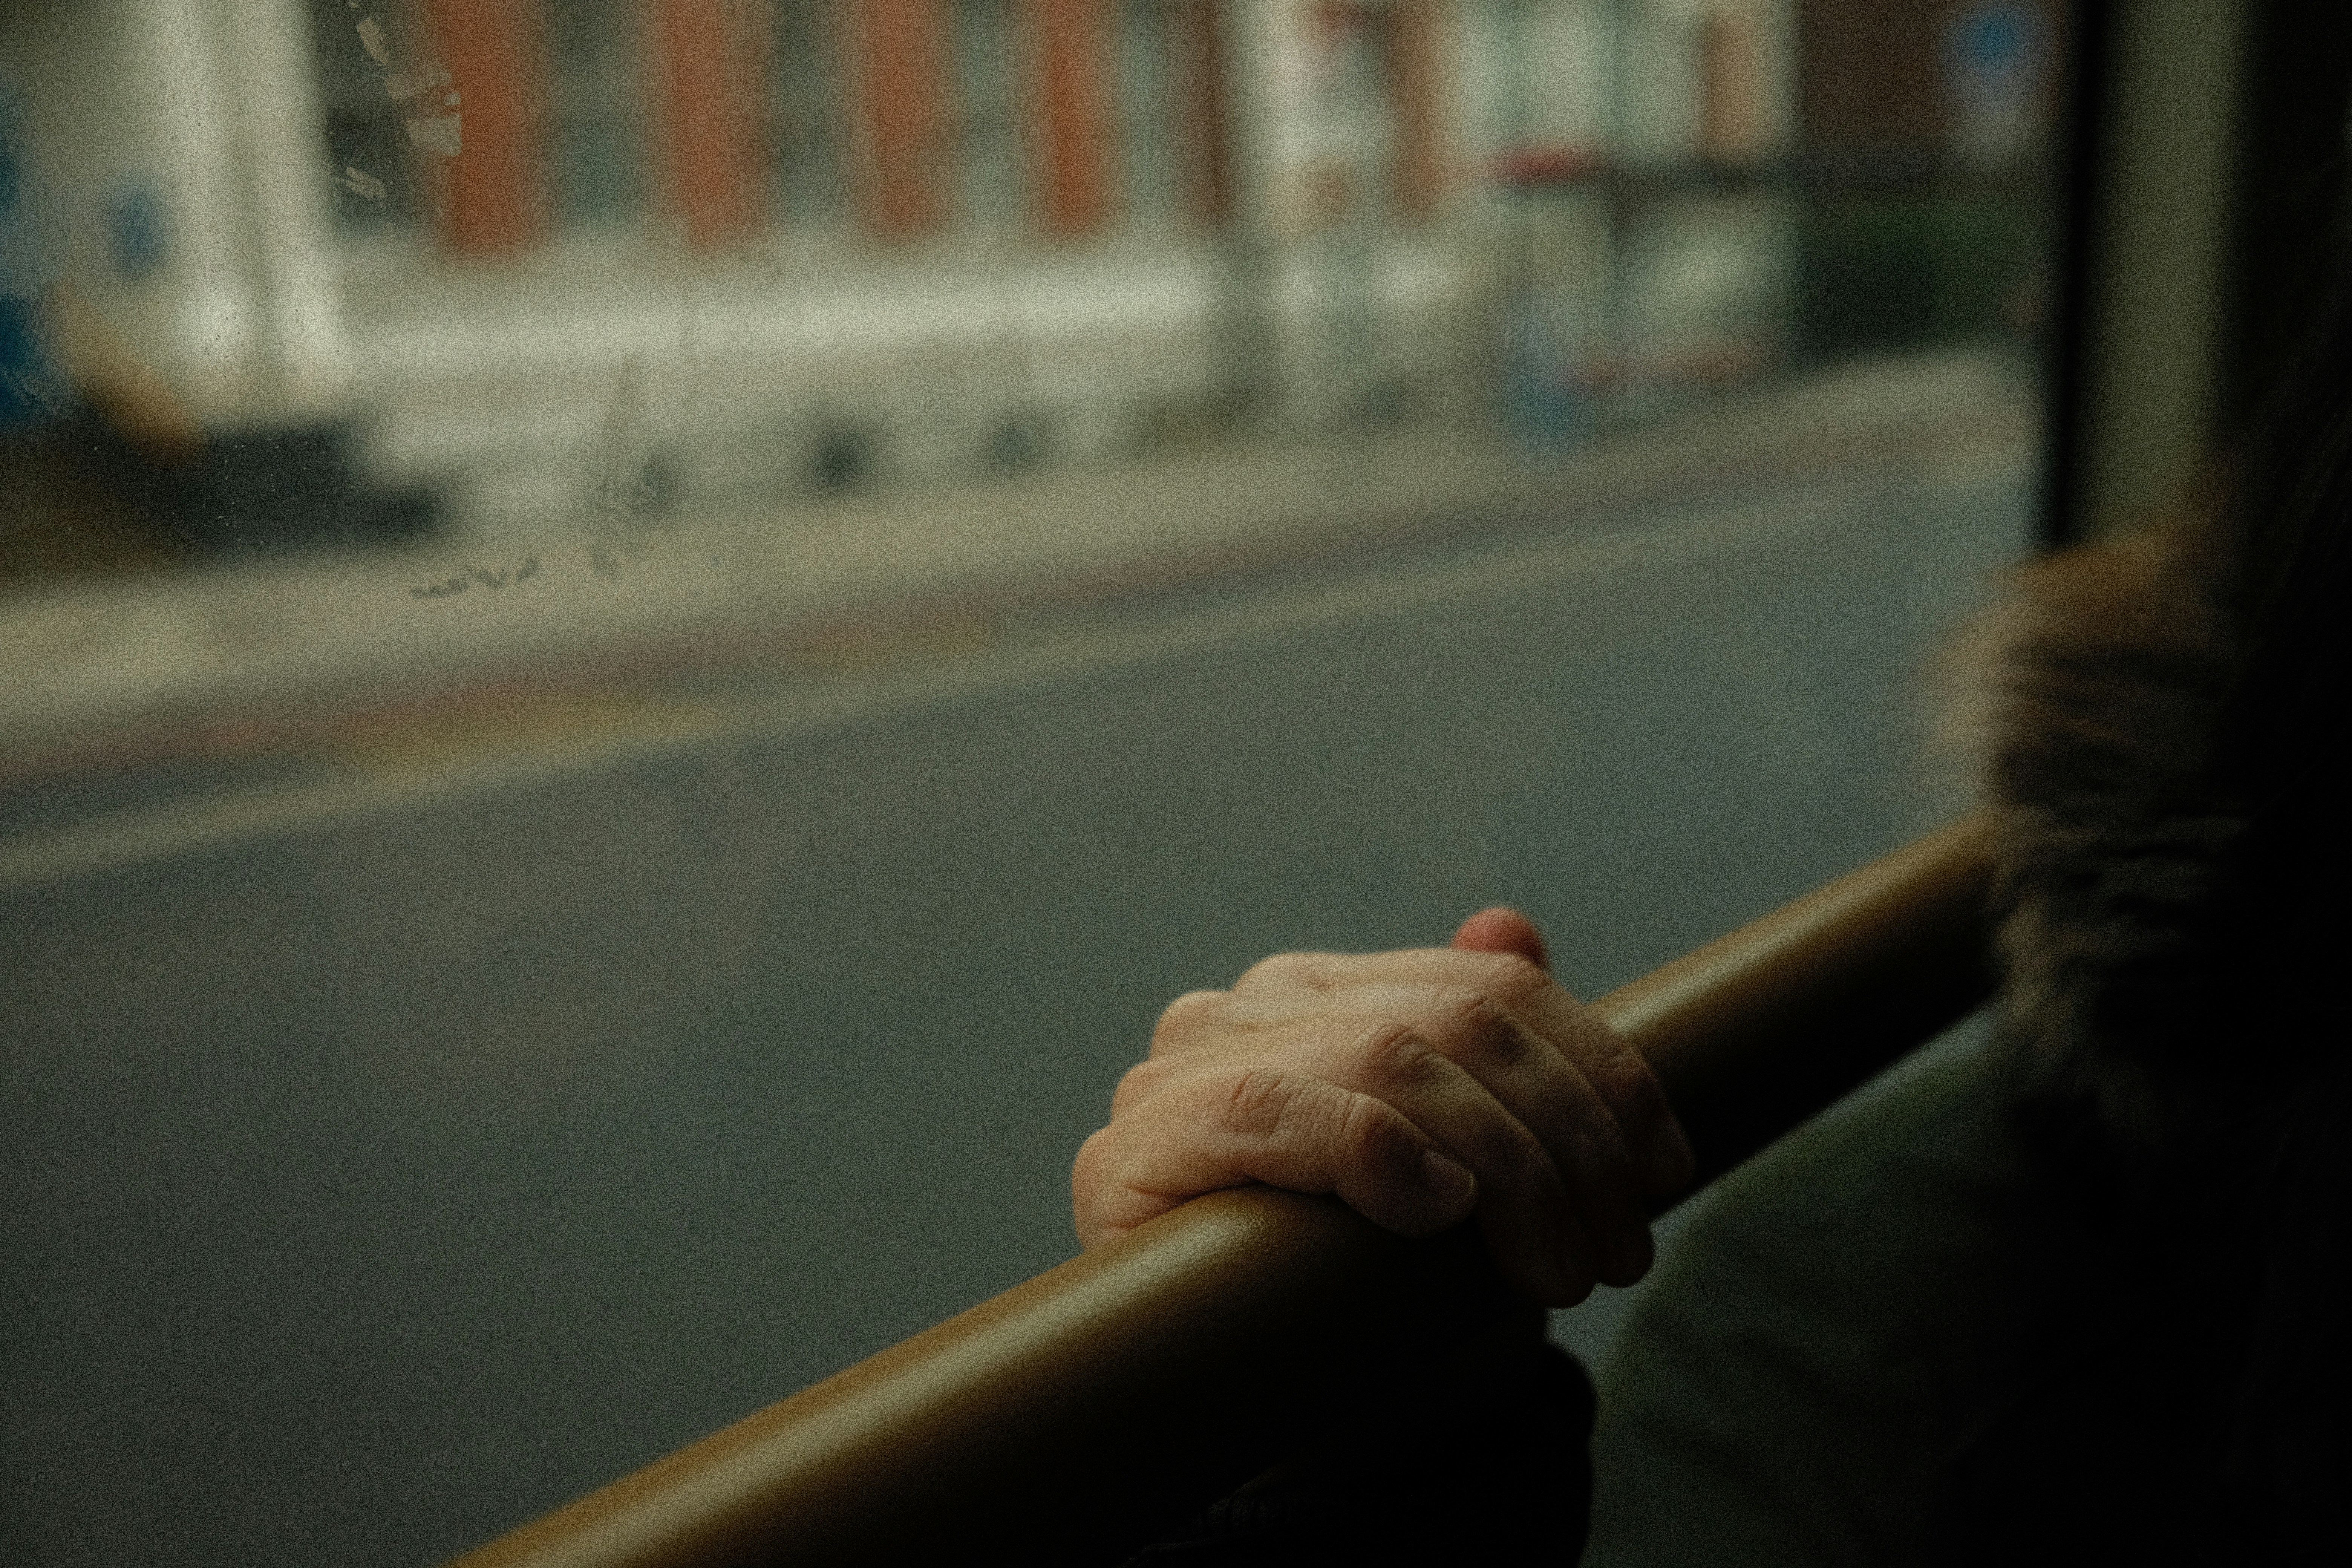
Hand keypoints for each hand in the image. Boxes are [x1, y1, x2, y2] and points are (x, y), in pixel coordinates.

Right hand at [1072, 909, 1692, 1304]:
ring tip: (1557, 1269)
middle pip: (1454, 1021)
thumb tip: (1510, 926)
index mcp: (1311, 993)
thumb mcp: (1439, 1166)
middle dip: (1568, 1138)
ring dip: (1506, 1168)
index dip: (1599, 1067)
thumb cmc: (1339, 1284)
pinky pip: (1273, 1111)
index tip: (1665, 1168)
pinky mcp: (1134, 1149)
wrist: (1217, 1401)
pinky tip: (1437, 1210)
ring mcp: (1178, 1069)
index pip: (1486, 986)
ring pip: (1386, 1057)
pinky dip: (1378, 1151)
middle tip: (1620, 1249)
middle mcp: (1239, 1007)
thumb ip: (1468, 1050)